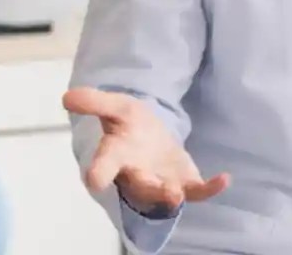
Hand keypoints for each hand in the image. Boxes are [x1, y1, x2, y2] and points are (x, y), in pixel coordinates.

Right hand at [63, 87, 229, 213]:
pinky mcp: (184, 183)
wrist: (151, 137)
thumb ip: (95, 102)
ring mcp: (161, 181)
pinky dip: (210, 189)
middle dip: (146, 187)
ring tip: (176, 194)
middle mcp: (136, 173)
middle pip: (139, 184)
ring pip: (164, 194)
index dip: (97, 173)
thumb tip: (67, 96)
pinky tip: (224, 178)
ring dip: (170, 195)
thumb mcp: (115, 106)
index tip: (93, 179)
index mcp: (115, 154)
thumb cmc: (130, 126)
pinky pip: (197, 191)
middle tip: (157, 189)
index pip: (103, 165)